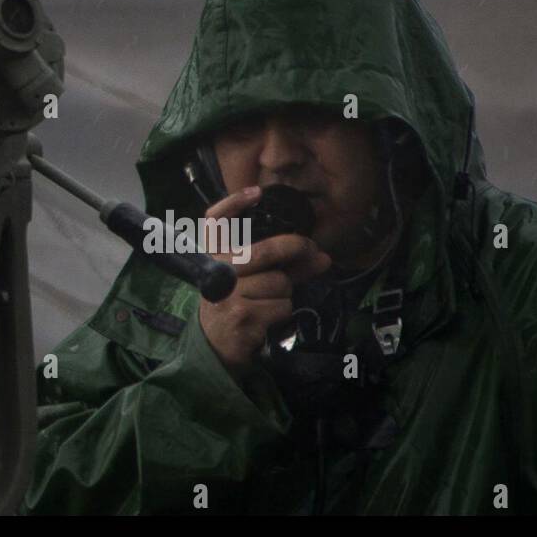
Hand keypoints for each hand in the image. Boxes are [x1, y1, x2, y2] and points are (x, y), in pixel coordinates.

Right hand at [198, 186, 331, 378]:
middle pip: (265, 251)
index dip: (233, 203)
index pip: (215, 221)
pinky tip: (266, 318)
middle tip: (315, 253)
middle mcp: (216, 270)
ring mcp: (228, 293)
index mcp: (213, 255)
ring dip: (285, 294)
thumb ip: (284, 267)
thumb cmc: (238, 304)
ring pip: (279, 282)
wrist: (217, 344)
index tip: (257, 193)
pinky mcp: (242, 315)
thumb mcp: (252, 280)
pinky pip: (281, 305)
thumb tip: (322, 258)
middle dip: (297, 249)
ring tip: (269, 302)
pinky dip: (282, 312)